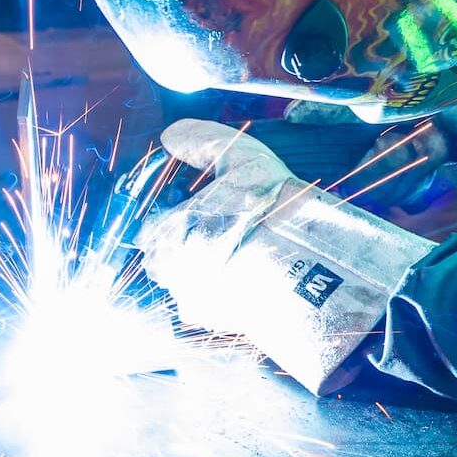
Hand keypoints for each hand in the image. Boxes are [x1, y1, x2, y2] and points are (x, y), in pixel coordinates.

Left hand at [138, 118, 434, 394]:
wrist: (303, 269)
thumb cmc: (267, 210)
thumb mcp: (241, 159)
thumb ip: (201, 142)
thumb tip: (170, 134)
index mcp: (165, 230)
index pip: (153, 223)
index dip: (176, 214)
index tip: (203, 209)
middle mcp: (168, 269)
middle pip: (166, 255)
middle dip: (186, 245)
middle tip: (222, 232)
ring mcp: (191, 300)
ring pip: (186, 281)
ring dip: (203, 271)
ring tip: (240, 258)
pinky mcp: (216, 322)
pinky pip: (210, 305)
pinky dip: (222, 295)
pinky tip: (248, 282)